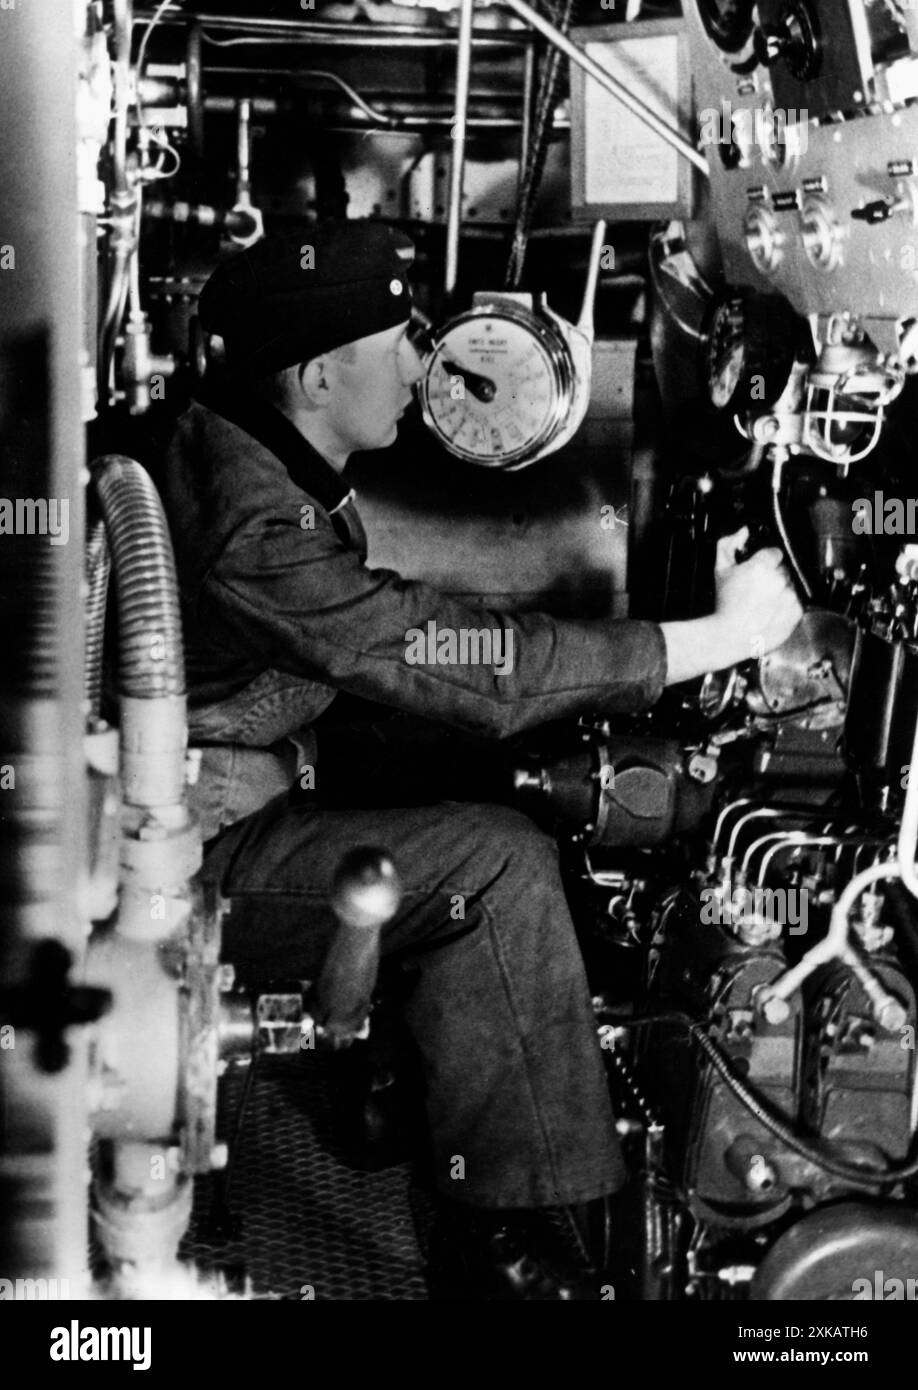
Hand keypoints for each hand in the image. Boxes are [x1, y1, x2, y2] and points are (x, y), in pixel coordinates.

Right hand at [713, 527, 803, 662]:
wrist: (730, 636)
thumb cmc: (724, 605)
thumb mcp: (720, 570)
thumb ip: (728, 544)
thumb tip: (743, 532)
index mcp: (762, 565)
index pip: (774, 553)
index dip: (765, 562)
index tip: (757, 573)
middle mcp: (779, 579)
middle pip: (784, 569)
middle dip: (773, 576)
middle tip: (758, 590)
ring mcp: (790, 596)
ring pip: (791, 585)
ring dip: (781, 591)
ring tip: (764, 603)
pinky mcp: (797, 612)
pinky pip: (797, 603)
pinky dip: (787, 606)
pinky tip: (771, 612)